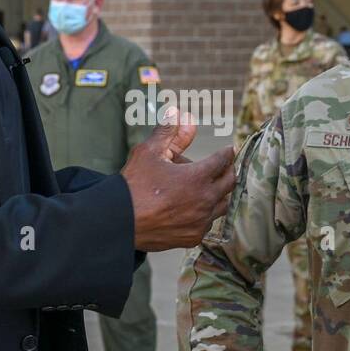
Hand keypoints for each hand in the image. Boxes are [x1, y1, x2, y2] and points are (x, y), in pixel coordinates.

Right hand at [121, 108, 234, 251]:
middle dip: (229, 171)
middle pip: (230, 182)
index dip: (227, 152)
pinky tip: (198, 209)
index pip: (223, 160)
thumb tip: (180, 113)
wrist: (120, 222)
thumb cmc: (134, 185)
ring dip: (220, 194)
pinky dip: (206, 215)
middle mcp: (205, 200)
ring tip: (213, 187)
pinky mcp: (193, 237)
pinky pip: (208, 224)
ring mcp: (200, 221)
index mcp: (198, 177)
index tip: (228, 149)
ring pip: (222, 205)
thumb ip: (168, 132)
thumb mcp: (149, 152)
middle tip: (225, 166)